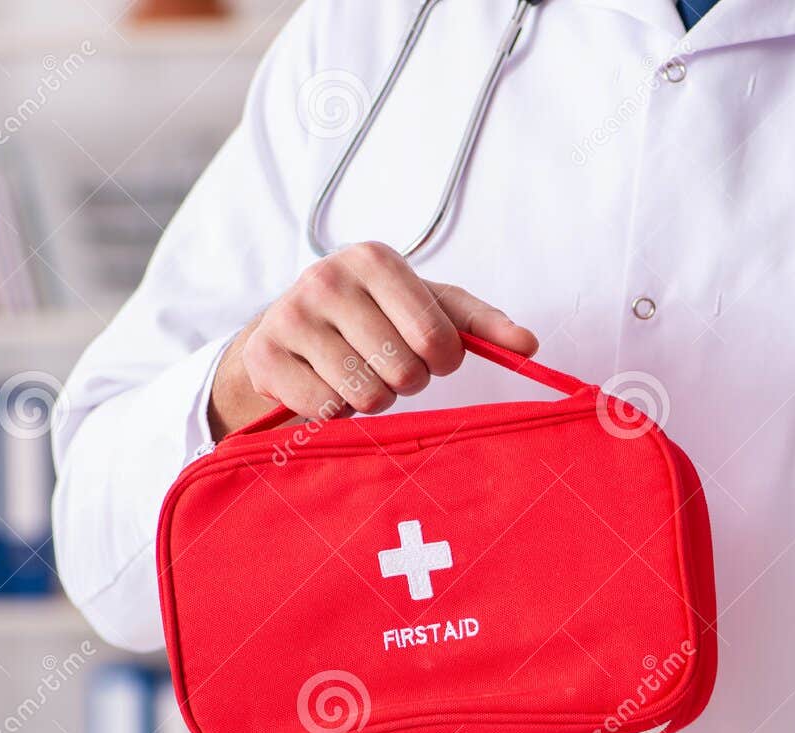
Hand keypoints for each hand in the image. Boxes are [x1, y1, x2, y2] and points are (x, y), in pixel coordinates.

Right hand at [208, 241, 537, 436]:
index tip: (429, 355)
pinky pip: (325, 409)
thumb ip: (481, 325)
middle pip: (403, 370)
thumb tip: (529, 346)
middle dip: (406, 382)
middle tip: (387, 367)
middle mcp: (328, 278)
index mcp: (375, 259)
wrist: (287, 331)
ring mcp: (290, 315)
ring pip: (365, 394)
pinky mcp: (264, 355)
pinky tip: (326, 386)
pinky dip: (336, 412)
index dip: (443, 361)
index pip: (437, 337)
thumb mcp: (427, 308)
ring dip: (373, 399)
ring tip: (358, 376)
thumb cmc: (371, 318)